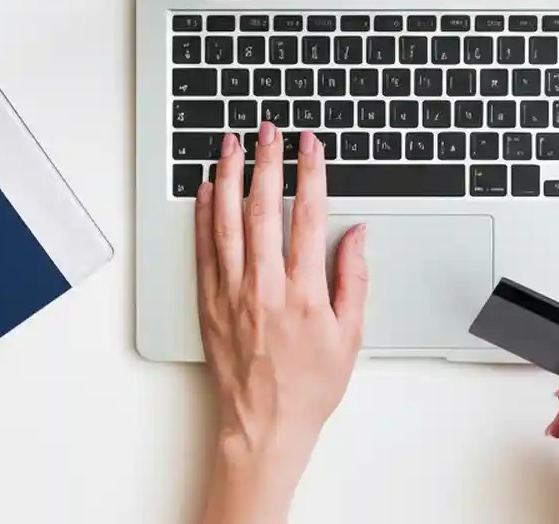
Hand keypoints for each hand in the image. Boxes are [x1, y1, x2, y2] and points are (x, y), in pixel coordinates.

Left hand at [195, 122, 368, 523]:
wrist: (264, 427)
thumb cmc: (309, 387)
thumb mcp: (350, 336)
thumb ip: (354, 280)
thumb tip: (355, 235)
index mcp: (304, 294)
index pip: (308, 217)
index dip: (311, 174)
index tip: (311, 146)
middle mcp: (264, 288)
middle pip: (264, 209)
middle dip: (268, 163)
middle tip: (269, 131)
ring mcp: (231, 295)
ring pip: (227, 223)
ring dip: (230, 178)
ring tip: (231, 145)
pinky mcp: (208, 305)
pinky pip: (203, 251)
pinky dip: (203, 217)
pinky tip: (207, 191)